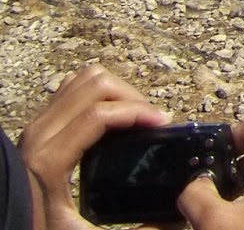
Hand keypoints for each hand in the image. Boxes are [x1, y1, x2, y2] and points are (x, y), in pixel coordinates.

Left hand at [17, 64, 170, 229]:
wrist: (8, 228)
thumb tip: (175, 219)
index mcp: (47, 161)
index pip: (98, 113)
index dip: (136, 110)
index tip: (163, 121)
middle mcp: (38, 136)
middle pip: (94, 85)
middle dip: (131, 96)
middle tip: (153, 119)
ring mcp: (36, 127)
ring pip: (83, 79)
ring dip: (116, 90)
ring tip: (137, 114)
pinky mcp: (39, 125)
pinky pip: (72, 88)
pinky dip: (99, 92)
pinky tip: (115, 115)